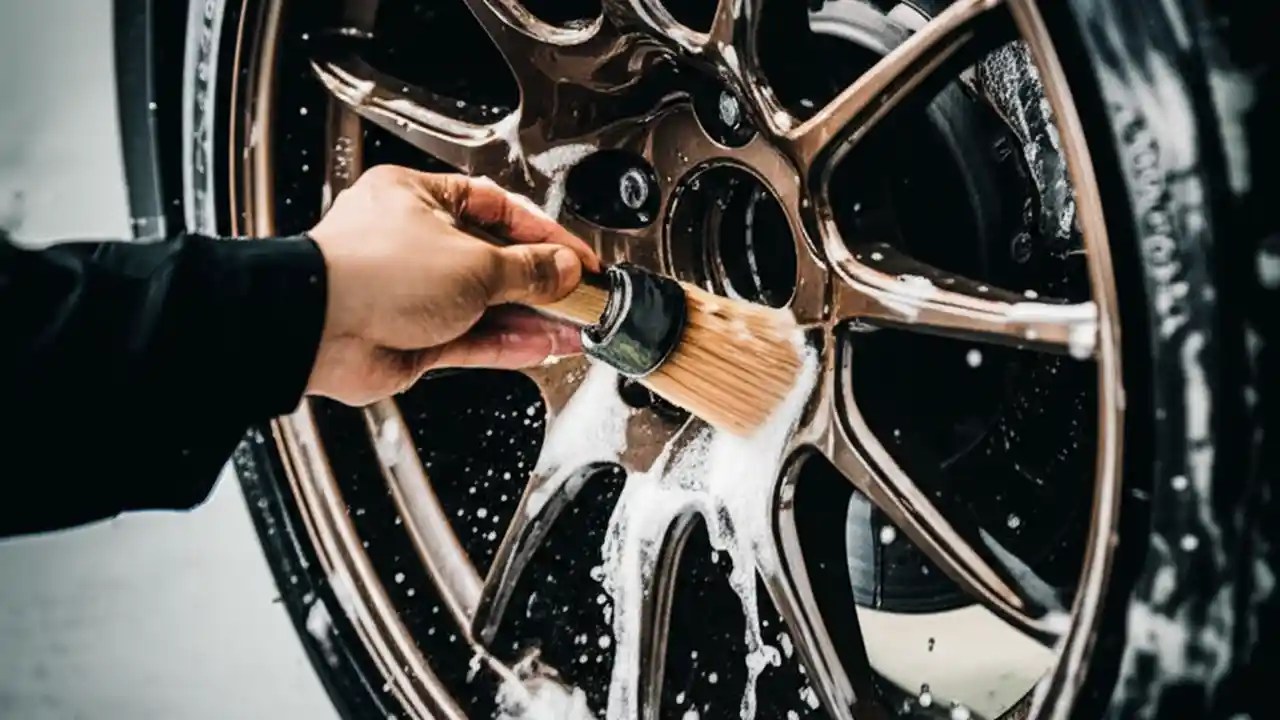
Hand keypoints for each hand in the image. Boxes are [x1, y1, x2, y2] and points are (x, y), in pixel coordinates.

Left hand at [304, 165, 599, 405]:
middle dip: (539, 282)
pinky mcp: (410, 337)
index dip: (545, 237)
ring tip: (570, 328)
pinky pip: (469, 338)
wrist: (319, 328)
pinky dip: (504, 342)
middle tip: (578, 296)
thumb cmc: (371, 272)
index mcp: (418, 198)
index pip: (498, 210)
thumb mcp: (473, 261)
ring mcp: (410, 293)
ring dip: (528, 317)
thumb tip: (561, 270)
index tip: (577, 259)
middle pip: (492, 260)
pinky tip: (539, 346)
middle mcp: (412, 242)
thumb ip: (526, 269)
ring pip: (483, 305)